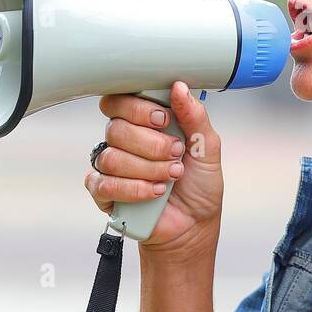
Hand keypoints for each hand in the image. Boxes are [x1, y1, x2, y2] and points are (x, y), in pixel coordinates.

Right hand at [84, 81, 223, 257]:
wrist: (195, 225)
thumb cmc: (199, 184)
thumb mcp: (207, 146)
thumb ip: (194, 116)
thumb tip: (179, 86)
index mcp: (144, 122)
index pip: (120, 100)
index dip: (138, 107)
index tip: (164, 119)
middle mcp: (123, 141)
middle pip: (115, 128)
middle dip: (151, 144)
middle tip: (176, 154)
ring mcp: (111, 167)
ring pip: (112, 157)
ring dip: (148, 169)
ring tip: (171, 176)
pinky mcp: (104, 193)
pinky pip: (104, 185)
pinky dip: (134, 189)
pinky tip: (155, 192)